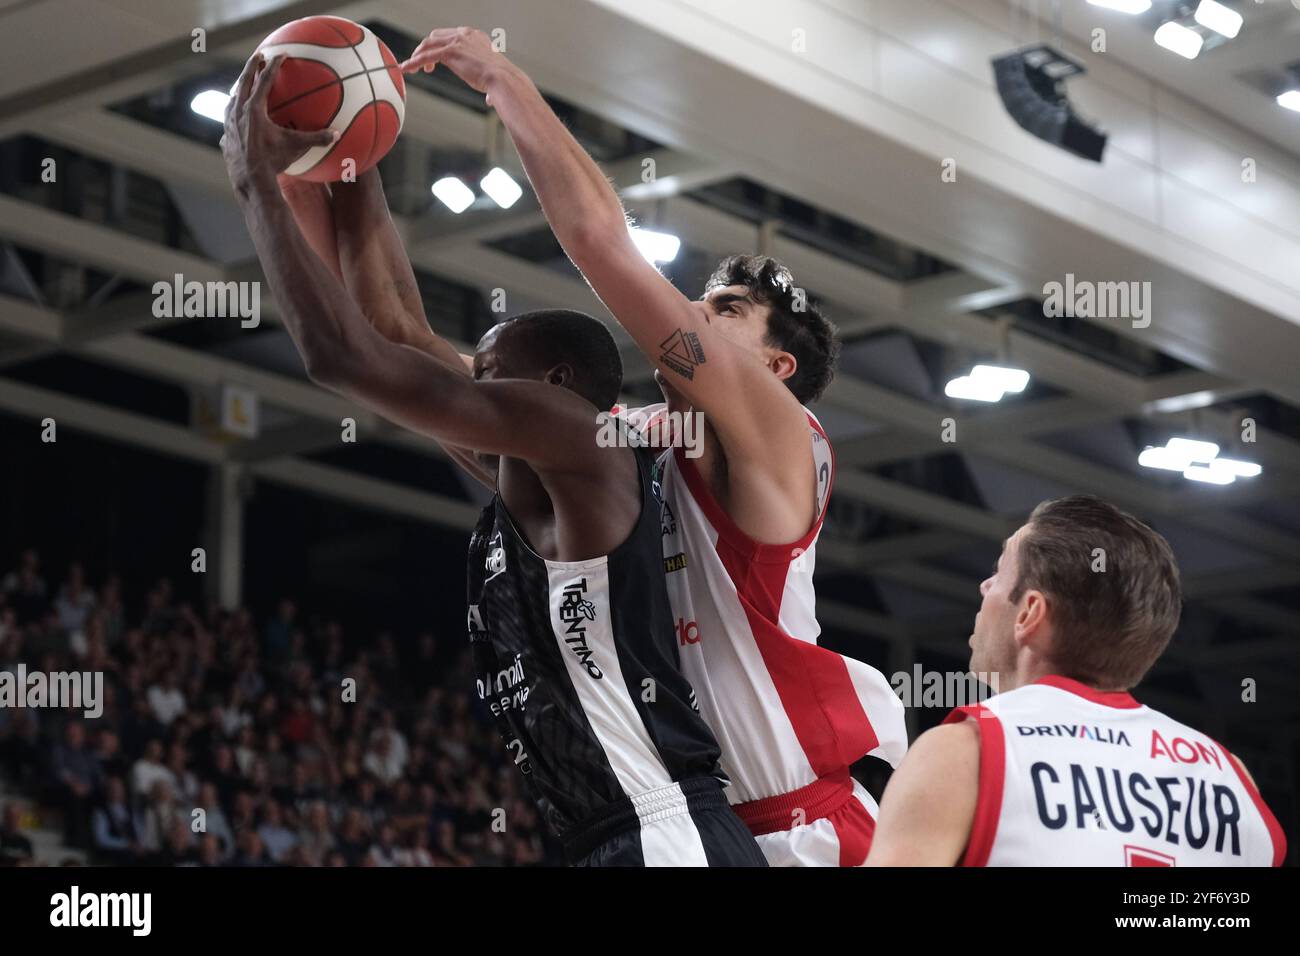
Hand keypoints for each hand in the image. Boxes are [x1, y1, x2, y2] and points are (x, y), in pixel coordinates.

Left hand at [221, 53, 337, 195]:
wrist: (250, 180)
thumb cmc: (273, 162)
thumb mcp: (296, 148)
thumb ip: (316, 139)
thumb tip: (337, 134)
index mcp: (254, 109)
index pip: (265, 80)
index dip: (274, 66)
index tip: (281, 55)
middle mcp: (238, 111)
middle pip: (244, 82)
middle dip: (252, 66)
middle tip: (258, 56)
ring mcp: (229, 124)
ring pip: (232, 99)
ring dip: (240, 89)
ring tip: (243, 85)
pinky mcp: (225, 137)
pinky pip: (229, 119)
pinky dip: (234, 114)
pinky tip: (236, 118)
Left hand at [399, 27, 518, 97]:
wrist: (504, 80)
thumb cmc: (502, 83)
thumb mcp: (493, 78)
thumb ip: (488, 84)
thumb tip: (490, 100)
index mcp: (476, 36)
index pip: (451, 36)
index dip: (440, 46)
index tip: (436, 59)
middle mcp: (465, 34)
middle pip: (436, 36)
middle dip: (426, 49)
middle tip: (423, 65)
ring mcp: (457, 41)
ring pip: (428, 44)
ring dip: (418, 55)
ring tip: (411, 67)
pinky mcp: (450, 52)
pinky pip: (426, 56)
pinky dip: (414, 61)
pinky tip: (407, 69)